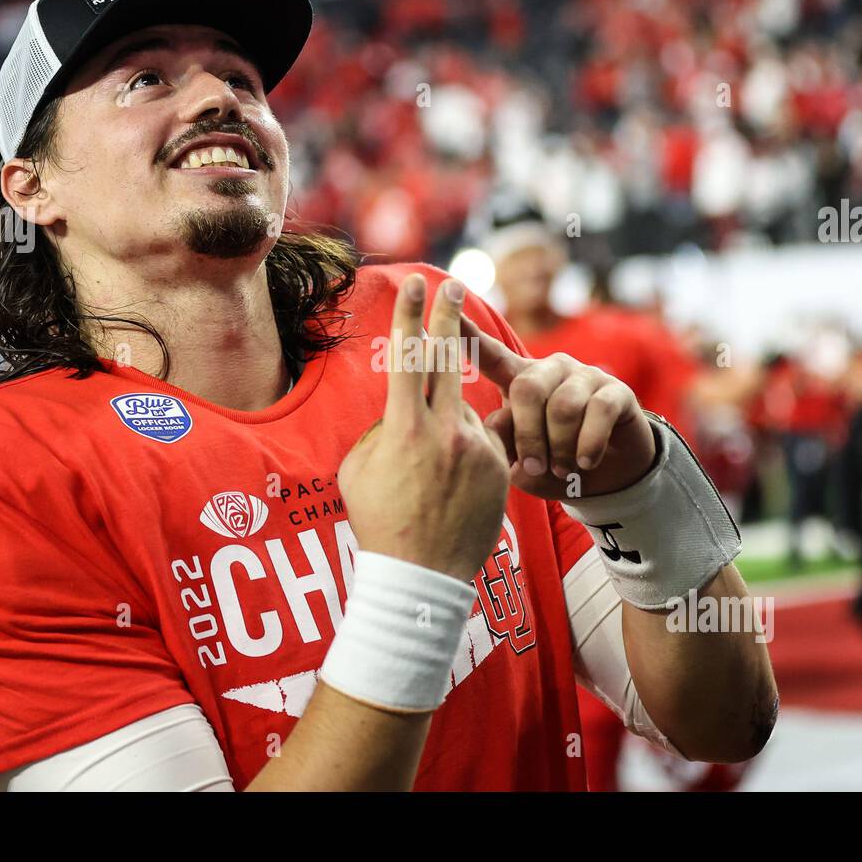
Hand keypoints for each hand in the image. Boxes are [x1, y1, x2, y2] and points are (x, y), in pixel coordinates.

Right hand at [338, 275, 510, 582]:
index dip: (409, 315)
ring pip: (464, 413)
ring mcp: (478, 449)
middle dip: (451, 319)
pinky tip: (452, 489)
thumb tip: (401, 410)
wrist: (421, 577)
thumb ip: (381, 430)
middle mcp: (446, 431)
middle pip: (450, 360)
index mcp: (405, 428)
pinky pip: (483, 444)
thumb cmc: (379, 523)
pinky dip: (467, 454)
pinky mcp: (501, 468)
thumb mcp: (359, 470)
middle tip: (456, 287)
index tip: (413, 284)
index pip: (408, 357)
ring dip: (448, 426)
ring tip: (432, 476)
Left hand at [460, 315, 657, 500]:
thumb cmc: (553, 464)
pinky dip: (588, 445)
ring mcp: (584, 376)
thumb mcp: (521, 460)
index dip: (468, 334)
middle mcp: (550, 370)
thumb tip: (492, 430)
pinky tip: (586, 463)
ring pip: (563, 405)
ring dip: (559, 447)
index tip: (447, 310)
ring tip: (561, 471)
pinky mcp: (616, 390)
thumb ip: (503, 444)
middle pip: (527, 389)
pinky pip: (597, 412)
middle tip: (533, 467)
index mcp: (519, 380)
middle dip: (527, 435)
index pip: (490, 354)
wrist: (609, 475)